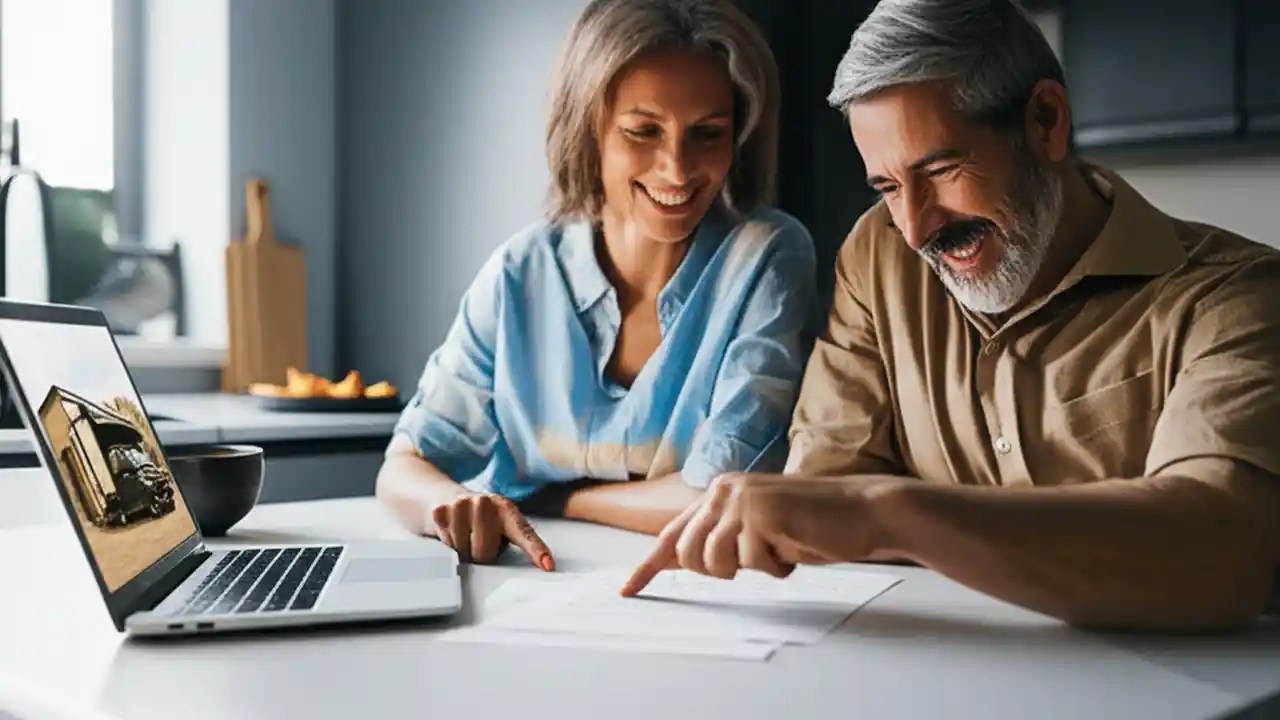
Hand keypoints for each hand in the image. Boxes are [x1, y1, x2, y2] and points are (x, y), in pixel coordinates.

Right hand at [430, 492, 554, 569]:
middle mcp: (486, 503)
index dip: (537, 551)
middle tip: (476, 540)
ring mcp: (462, 504)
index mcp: (507, 510)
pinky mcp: (441, 510)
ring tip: (463, 533)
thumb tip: (530, 564)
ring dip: (463, 549)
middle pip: (484, 553)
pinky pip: (447, 544)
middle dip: (480, 554)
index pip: (524, 533)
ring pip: (464, 551)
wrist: (445, 496)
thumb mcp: (498, 527)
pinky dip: (448, 543)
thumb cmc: (479, 520)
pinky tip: (450, 530)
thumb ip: (510, 541)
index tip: (548, 566)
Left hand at [620, 473, 885, 595]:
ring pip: (717, 562)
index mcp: (719, 492)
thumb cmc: (815, 526)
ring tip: (781, 548)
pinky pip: (752, 563)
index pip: (673, 533)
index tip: (626, 590)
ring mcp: (741, 498)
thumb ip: (722, 539)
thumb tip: (679, 560)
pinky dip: (777, 567)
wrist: (863, 511)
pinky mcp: (760, 512)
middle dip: (721, 571)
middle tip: (759, 559)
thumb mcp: (758, 532)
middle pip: (689, 555)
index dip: (648, 566)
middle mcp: (723, 489)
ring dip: (753, 567)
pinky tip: (796, 546)